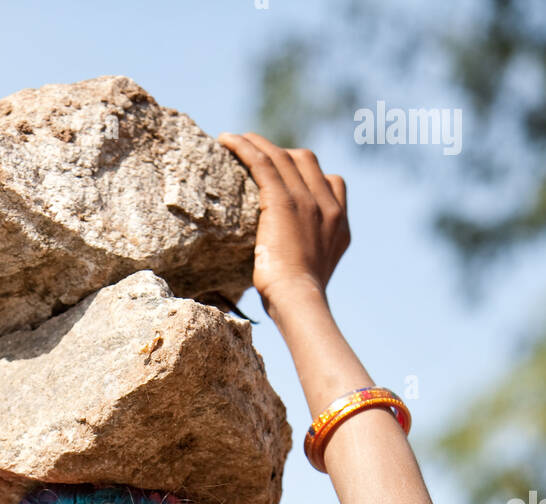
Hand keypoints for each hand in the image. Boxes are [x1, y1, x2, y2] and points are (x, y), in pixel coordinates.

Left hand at [217, 132, 349, 317]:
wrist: (300, 300)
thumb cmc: (298, 302)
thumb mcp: (311, 276)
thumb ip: (306, 260)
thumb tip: (286, 266)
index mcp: (339, 224)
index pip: (332, 182)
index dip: (310, 174)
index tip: (288, 177)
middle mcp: (328, 206)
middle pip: (306, 161)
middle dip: (282, 154)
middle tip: (256, 157)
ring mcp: (307, 200)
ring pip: (282, 156)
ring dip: (257, 143)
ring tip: (235, 140)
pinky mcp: (282, 200)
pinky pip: (262, 162)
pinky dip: (244, 147)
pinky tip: (227, 140)